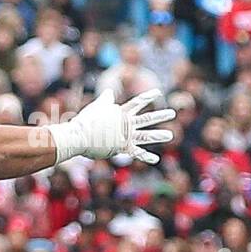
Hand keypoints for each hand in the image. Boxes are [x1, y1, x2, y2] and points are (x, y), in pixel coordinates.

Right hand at [50, 90, 174, 164]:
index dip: (148, 97)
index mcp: (120, 113)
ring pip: (146, 135)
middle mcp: (126, 124)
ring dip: (159, 136)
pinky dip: (146, 157)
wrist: (78, 136)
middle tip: (173, 113)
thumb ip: (106, 100)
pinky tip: (156, 159)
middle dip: (160, 115)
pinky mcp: (122, 148)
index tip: (159, 92)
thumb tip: (110, 91)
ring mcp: (125, 136)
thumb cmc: (85, 121)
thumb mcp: (96, 107)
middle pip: (147, 118)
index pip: (137, 102)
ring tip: (171, 135)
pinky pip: (137, 153)